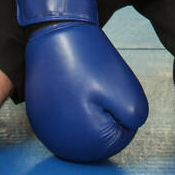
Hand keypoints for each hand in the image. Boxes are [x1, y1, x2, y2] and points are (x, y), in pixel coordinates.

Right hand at [16, 0, 147, 161]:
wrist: (53, 32)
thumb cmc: (90, 61)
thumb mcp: (127, 92)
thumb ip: (134, 118)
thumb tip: (129, 126)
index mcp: (84, 142)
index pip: (120, 138)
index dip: (124, 111)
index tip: (111, 88)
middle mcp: (59, 143)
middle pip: (99, 135)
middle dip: (106, 113)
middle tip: (99, 85)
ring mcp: (45, 129)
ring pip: (82, 125)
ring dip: (89, 109)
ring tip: (84, 83)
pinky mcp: (40, 114)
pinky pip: (64, 117)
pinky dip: (72, 105)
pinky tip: (72, 85)